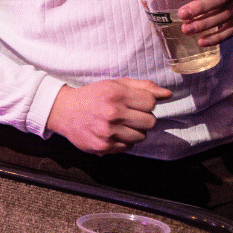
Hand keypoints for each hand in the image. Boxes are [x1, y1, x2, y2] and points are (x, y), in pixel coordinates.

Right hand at [46, 79, 172, 154]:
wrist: (65, 111)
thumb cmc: (93, 96)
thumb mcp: (115, 84)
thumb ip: (143, 87)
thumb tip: (167, 94)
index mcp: (116, 94)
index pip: (151, 103)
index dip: (145, 103)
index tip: (135, 102)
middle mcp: (113, 113)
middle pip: (150, 121)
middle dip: (142, 118)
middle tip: (128, 114)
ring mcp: (108, 132)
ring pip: (141, 136)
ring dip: (134, 130)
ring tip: (119, 123)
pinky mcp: (104, 147)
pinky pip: (128, 147)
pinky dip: (123, 140)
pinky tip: (112, 132)